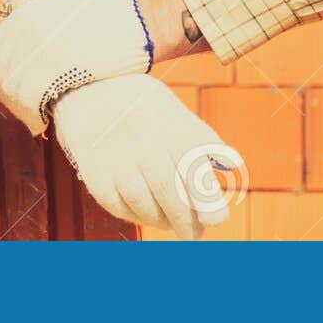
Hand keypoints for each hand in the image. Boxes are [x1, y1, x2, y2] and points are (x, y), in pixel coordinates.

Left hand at [0, 0, 153, 135]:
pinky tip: (42, 121)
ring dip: (20, 108)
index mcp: (28, 12)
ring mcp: (40, 45)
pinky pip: (29, 98)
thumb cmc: (111, 27)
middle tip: (24, 112)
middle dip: (8, 96)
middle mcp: (27, 26)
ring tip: (35, 119)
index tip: (11, 93)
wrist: (142, 24)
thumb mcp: (65, 19)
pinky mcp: (55, 65)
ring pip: (11, 88)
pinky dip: (31, 114)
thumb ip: (40, 38)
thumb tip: (22, 67)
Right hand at [52, 74, 244, 240]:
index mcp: (168, 121)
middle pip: (166, 187)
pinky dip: (131, 214)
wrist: (88, 85)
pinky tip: (143, 215)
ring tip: (170, 224)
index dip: (206, 197)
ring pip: (139, 199)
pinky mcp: (91, 165)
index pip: (191, 163)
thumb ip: (203, 137)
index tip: (217, 221)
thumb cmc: (144, 106)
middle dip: (185, 220)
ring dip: (159, 220)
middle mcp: (141, 136)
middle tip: (194, 237)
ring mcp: (113, 151)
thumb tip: (234, 163)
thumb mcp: (176, 111)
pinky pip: (113, 201)